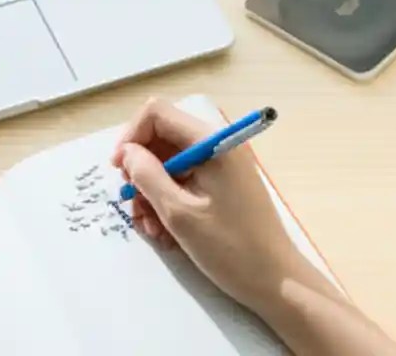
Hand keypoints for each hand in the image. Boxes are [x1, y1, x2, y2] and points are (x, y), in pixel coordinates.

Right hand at [111, 99, 318, 310]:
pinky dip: (169, 202)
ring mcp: (222, 166)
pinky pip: (185, 182)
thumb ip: (148, 176)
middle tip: (134, 206)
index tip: (119, 171)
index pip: (158, 113)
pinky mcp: (223, 186)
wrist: (276, 282)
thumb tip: (128, 153)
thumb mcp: (180, 213)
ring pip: (170, 164)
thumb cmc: (231, 248)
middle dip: (142, 171)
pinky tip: (166, 232)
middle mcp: (218, 145)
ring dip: (152, 193)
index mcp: (212, 142)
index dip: (132, 137)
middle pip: (162, 139)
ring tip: (152, 229)